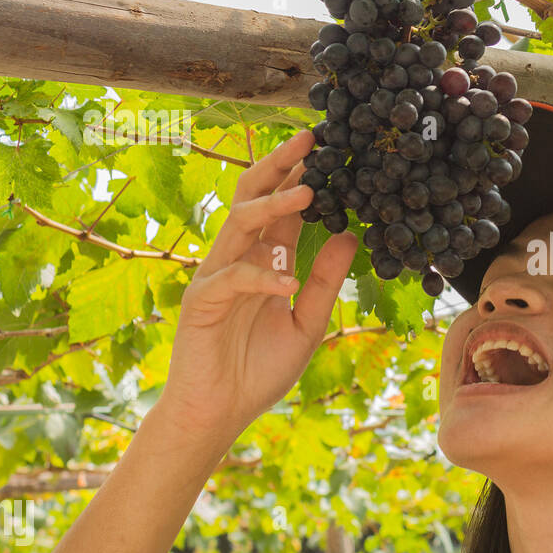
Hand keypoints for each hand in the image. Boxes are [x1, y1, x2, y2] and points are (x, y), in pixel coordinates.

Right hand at [156, 130, 358, 444]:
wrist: (220, 412)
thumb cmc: (259, 369)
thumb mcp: (308, 322)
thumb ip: (325, 281)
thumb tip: (351, 235)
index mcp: (264, 259)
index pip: (282, 207)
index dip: (303, 176)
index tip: (331, 148)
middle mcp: (238, 258)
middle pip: (252, 196)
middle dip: (279, 165)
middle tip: (311, 139)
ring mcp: (216, 276)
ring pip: (239, 224)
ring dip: (273, 205)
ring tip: (309, 191)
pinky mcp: (201, 302)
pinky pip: (232, 278)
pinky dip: (261, 276)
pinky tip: (287, 281)